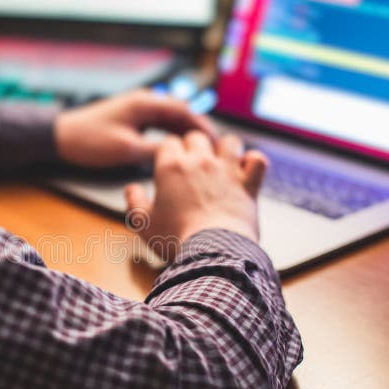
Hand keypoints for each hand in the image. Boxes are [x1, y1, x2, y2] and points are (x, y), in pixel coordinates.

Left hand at [54, 90, 214, 167]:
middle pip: (181, 113)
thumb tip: (182, 156)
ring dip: (185, 133)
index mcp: (145, 103)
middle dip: (198, 130)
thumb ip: (156, 151)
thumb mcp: (127, 150)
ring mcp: (137, 109)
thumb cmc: (90, 141)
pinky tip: (178, 150)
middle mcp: (144, 101)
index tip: (218, 142)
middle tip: (216, 149)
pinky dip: (171, 135)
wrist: (61, 137)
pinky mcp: (131, 119)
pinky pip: (158, 125)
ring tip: (202, 152)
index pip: (184, 110)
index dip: (204, 126)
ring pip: (170, 120)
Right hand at [125, 131, 267, 259]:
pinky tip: (247, 170)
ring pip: (229, 141)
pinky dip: (254, 162)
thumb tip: (131, 189)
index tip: (168, 165)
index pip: (169, 143)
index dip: (168, 153)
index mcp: (171, 167)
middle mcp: (200, 161)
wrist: (213, 251)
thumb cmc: (177, 238)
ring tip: (221, 162)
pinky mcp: (248, 183)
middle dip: (193, 147)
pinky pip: (258, 159)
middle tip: (192, 164)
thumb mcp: (144, 224)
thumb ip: (134, 203)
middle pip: (196, 137)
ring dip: (224, 149)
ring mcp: (227, 170)